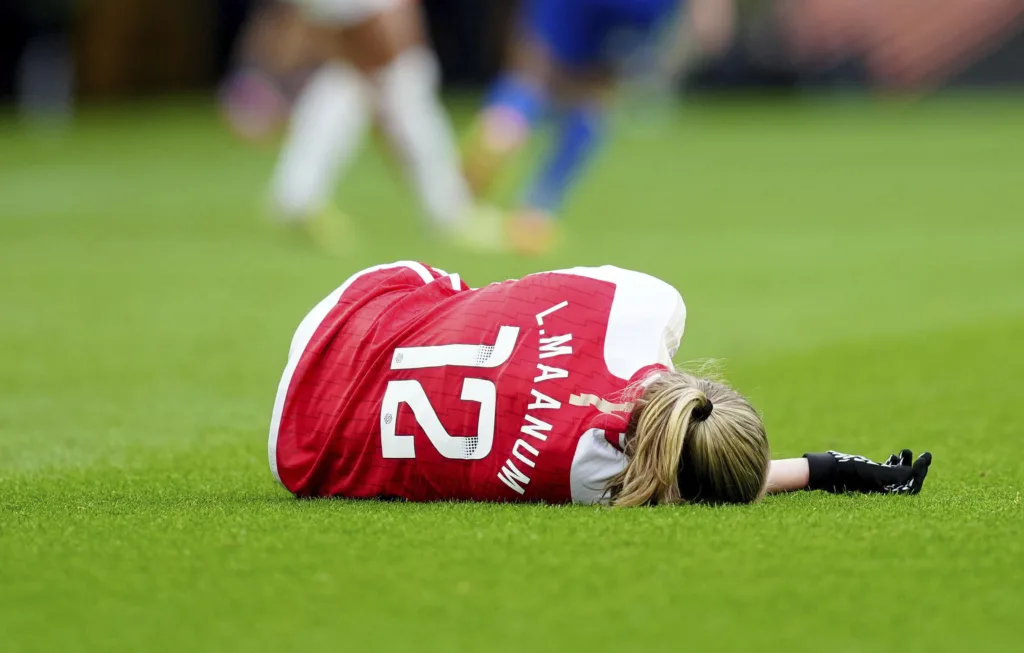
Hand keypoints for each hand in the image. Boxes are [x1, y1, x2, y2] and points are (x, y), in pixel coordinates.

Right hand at [803, 449, 931, 494]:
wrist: (827, 471)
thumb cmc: (849, 472)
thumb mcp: (874, 472)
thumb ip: (895, 474)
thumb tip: (914, 472)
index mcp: (886, 494)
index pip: (911, 486)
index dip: (920, 473)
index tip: (925, 459)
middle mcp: (884, 490)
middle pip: (909, 482)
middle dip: (918, 468)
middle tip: (926, 455)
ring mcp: (877, 483)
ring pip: (899, 475)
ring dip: (907, 463)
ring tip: (906, 452)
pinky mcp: (870, 476)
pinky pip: (888, 471)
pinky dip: (895, 463)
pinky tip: (896, 455)